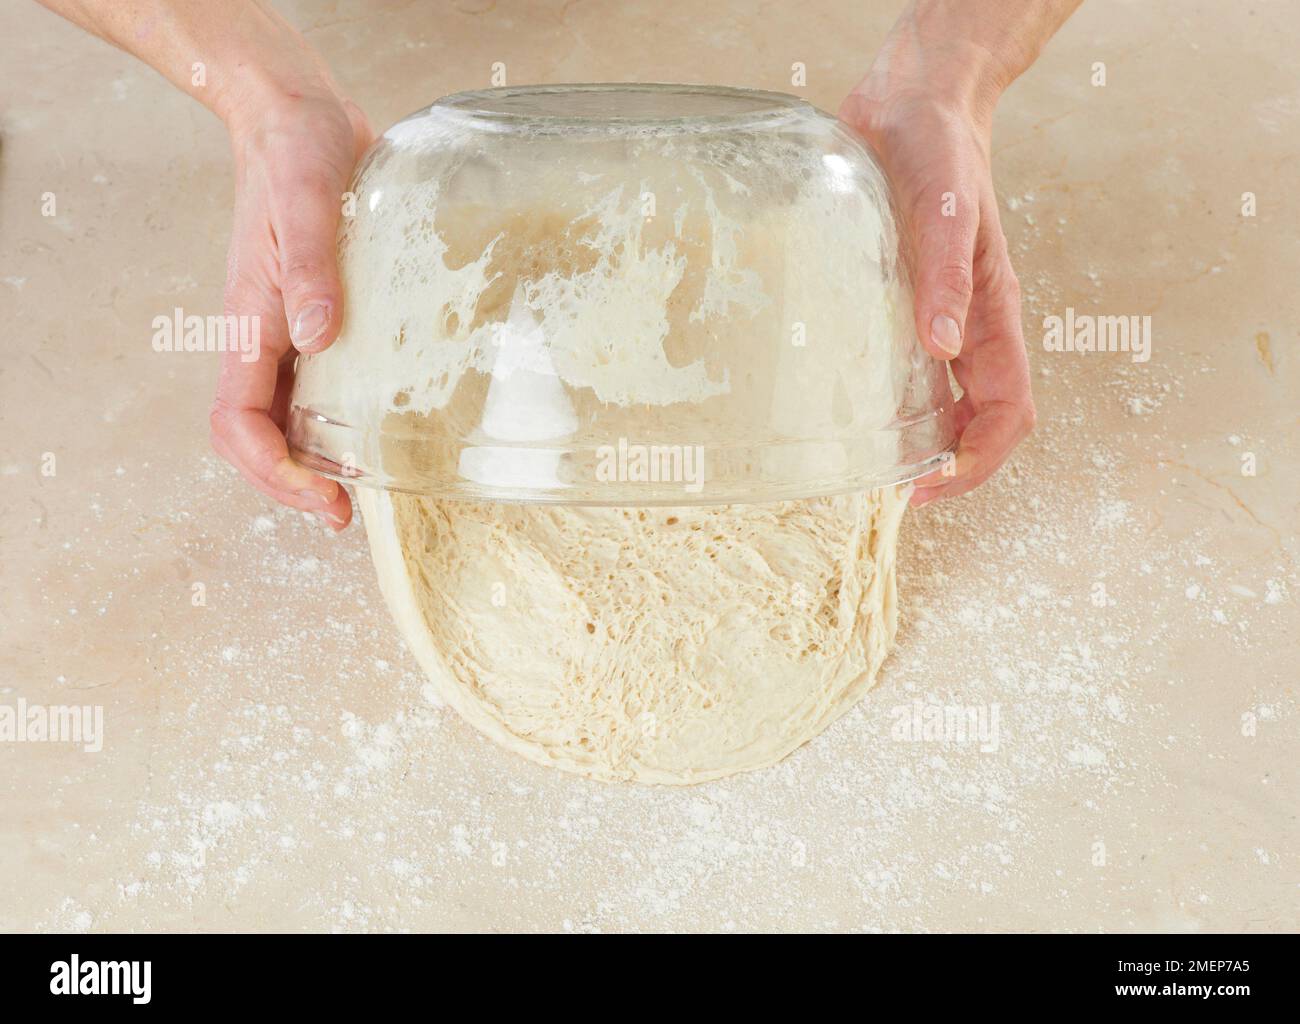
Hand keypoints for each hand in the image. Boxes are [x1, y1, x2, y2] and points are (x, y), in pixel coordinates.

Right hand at [209, 87, 372, 529]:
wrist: (298, 119)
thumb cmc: (297, 152)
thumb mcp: (309, 200)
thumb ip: (311, 268)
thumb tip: (318, 338)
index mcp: (252, 320)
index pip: (236, 419)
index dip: (270, 468)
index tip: (323, 494)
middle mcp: (267, 337)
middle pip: (257, 436)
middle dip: (291, 483)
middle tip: (343, 514)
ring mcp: (290, 332)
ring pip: (286, 419)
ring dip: (312, 462)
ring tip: (359, 491)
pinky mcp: (319, 320)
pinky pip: (318, 387)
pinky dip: (337, 423)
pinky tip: (377, 434)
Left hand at [840, 26, 1037, 505]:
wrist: (913, 106)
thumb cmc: (941, 152)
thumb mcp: (947, 211)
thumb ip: (947, 276)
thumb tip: (941, 348)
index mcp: (991, 316)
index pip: (1006, 413)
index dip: (975, 462)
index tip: (925, 488)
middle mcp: (965, 327)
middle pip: (975, 422)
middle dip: (944, 467)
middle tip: (888, 492)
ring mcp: (933, 319)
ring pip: (939, 403)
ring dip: (915, 442)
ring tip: (865, 466)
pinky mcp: (899, 304)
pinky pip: (899, 369)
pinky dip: (881, 401)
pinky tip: (842, 409)